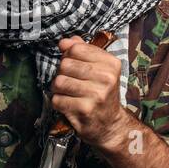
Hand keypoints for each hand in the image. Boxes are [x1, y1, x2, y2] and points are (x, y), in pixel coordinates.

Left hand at [50, 36, 130, 151]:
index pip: (76, 48)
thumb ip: (83, 51)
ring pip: (59, 81)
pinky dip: (58, 103)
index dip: (69, 56)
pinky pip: (57, 99)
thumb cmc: (102, 94)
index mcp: (111, 63)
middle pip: (65, 64)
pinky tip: (68, 105)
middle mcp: (107, 78)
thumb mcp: (99, 69)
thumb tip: (65, 42)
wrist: (110, 125)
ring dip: (58, 89)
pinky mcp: (84, 110)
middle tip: (70, 83)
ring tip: (68, 94)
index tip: (73, 65)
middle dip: (62, 73)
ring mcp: (96, 94)